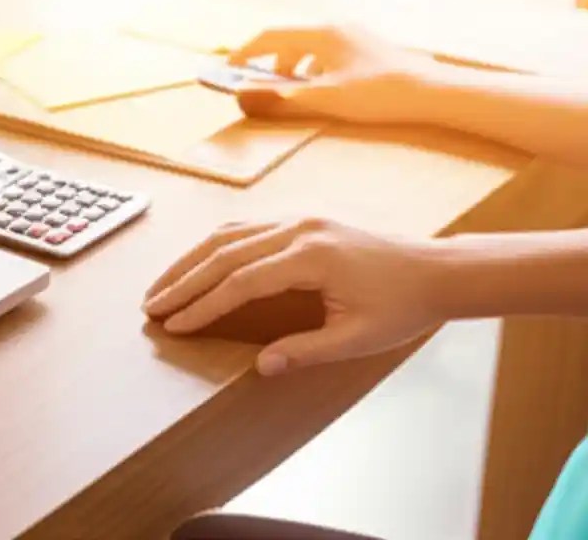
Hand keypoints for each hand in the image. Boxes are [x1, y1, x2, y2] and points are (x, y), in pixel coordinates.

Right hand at [142, 218, 448, 376]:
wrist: (437, 270)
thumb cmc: (404, 306)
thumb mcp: (358, 339)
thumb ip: (306, 351)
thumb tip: (261, 367)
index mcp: (311, 257)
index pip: (240, 282)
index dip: (202, 306)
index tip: (174, 326)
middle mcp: (299, 230)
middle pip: (223, 253)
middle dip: (182, 281)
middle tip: (150, 307)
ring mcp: (298, 220)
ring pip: (228, 235)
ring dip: (191, 261)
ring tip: (162, 287)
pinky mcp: (301, 222)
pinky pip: (245, 230)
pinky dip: (214, 248)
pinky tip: (197, 264)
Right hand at [229, 26, 440, 123]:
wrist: (434, 94)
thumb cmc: (379, 94)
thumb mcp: (323, 100)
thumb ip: (279, 100)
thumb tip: (242, 98)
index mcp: (323, 33)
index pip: (271, 36)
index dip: (246, 53)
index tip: (228, 69)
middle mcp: (337, 28)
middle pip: (290, 41)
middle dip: (272, 66)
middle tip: (263, 90)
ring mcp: (355, 37)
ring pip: (311, 50)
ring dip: (294, 71)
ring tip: (296, 96)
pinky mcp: (368, 50)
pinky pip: (329, 56)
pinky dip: (315, 73)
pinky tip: (327, 94)